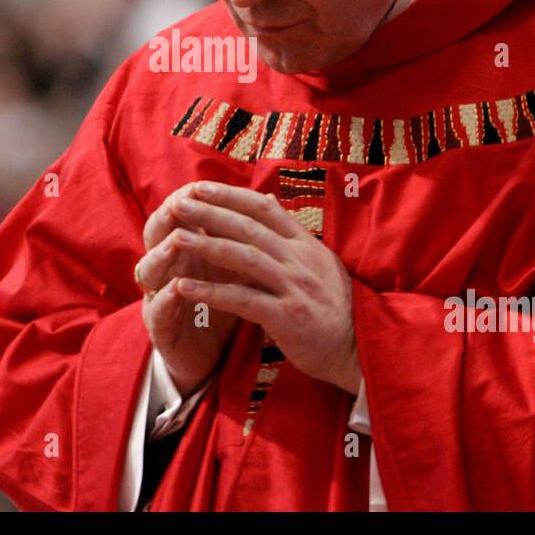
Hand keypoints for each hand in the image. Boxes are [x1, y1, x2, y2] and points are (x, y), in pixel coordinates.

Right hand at [138, 183, 241, 396]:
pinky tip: (177, 288)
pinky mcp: (160, 329)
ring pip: (150, 270)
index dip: (185, 201)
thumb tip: (265, 198)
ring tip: (176, 241)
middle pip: (155, 235)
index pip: (177, 216)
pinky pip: (157, 310)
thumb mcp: (236, 267)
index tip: (199, 186)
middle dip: (167, 218)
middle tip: (180, 204)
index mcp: (184, 250)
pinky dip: (166, 298)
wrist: (212, 357)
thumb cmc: (223, 304)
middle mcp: (166, 269)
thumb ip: (243, 235)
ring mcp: (158, 298)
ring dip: (162, 254)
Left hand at [167, 181, 362, 394]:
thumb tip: (268, 199)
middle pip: (249, 227)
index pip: (264, 208)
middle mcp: (300, 259)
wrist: (358, 347)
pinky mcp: (287, 316)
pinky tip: (185, 288)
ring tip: (176, 237)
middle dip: (211, 212)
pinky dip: (212, 293)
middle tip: (178, 202)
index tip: (200, 187)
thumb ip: (290, 233)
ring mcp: (294, 286)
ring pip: (244, 257)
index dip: (230, 195)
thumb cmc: (333, 306)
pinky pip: (243, 300)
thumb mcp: (318, 261)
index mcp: (305, 244)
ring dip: (206, 245)